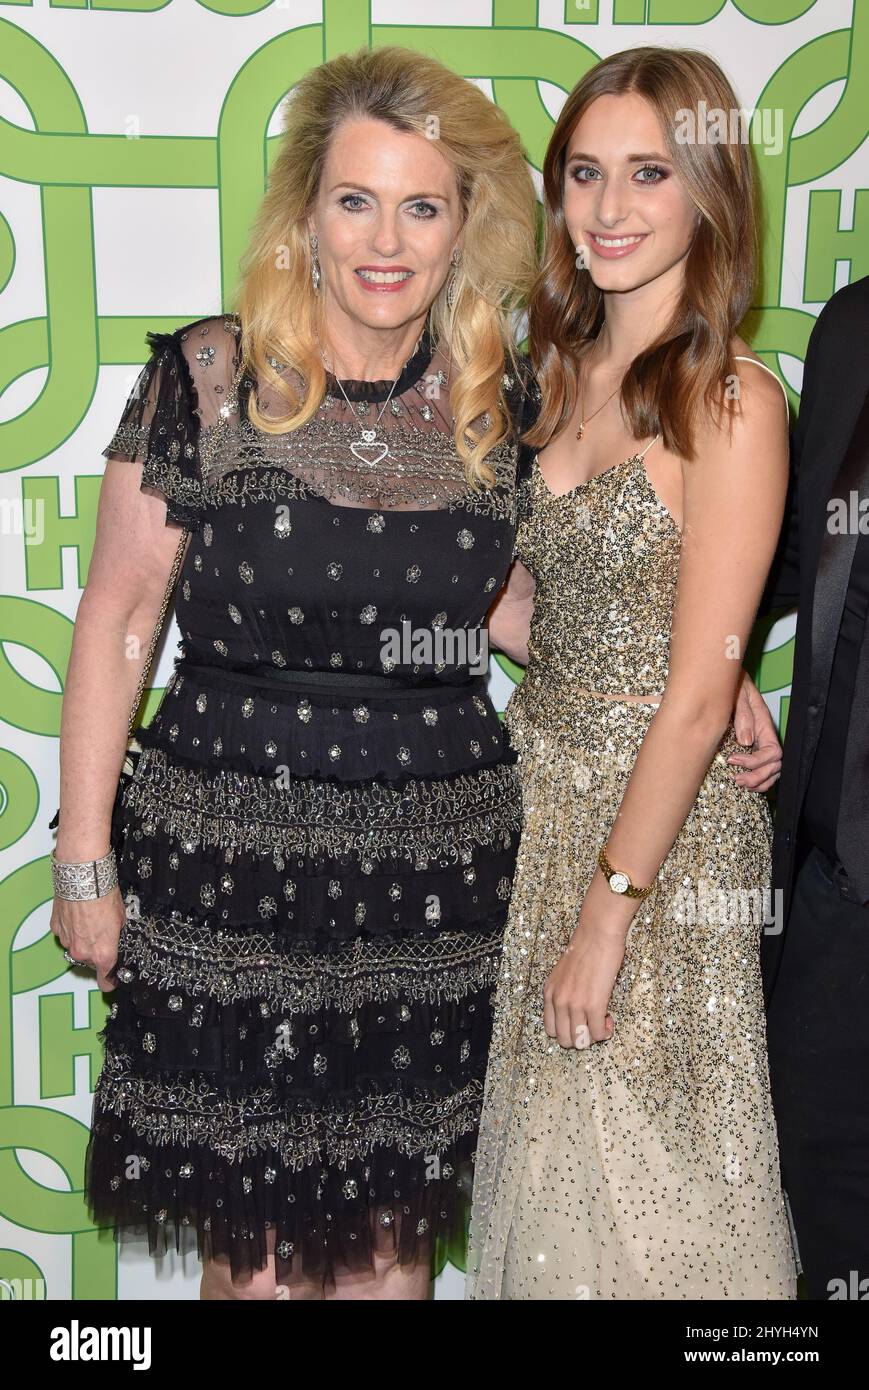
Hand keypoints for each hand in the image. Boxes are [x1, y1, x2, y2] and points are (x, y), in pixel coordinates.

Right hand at [51, 888, 125, 991]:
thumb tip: (118, 942)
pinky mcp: (56, 929)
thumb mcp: (122, 920)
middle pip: (91, 962)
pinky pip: (65, 934)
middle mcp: (82, 953)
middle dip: (97, 952)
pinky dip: (71, 928)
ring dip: (83, 939)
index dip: (110, 980)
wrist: (84, 879)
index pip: (105, 982)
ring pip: (77, 948)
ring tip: (90, 920)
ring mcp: (67, 942)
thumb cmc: (105, 897)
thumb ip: (118, 938)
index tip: (113, 977)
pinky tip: (78, 915)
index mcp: (102, 954)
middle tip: (104, 934)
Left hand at [543, 909, 623, 1048]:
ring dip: (594, 1036)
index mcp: (549, 994)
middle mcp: (559, 1002)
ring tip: (603, 1021)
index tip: (580, 1022)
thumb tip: (575, 1010)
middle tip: (592, 1024)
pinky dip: (605, 1031)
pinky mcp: (594, 1005)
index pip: (551, 1030)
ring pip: (581, 1042)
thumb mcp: (562, 974)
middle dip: (581, 1038)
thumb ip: (564, 992)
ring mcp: (575, 1005)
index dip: (567, 1031)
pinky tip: (609, 1019)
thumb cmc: (585, 949)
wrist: (597, 934)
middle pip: (565, 1040)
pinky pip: (598, 1033)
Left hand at [728, 669, 781, 792]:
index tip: (732, 759)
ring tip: (740, 783)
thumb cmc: (733, 684)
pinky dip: (759, 781)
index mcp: (765, 724)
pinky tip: (746, 783)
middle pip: (775, 765)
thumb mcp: (738, 694)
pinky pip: (765, 769)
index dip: (755, 761)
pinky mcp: (753, 746)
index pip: (773, 752)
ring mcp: (762, 742)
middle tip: (736, 778)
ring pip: (773, 771)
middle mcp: (766, 736)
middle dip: (757, 776)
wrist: (726, 677)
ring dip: (759, 782)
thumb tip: (746, 742)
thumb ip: (743, 716)